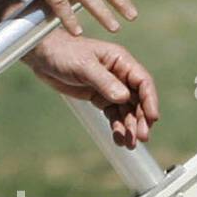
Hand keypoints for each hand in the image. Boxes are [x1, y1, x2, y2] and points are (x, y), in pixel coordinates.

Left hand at [24, 33, 158, 148]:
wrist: (43, 55)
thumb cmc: (64, 52)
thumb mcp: (84, 65)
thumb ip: (104, 81)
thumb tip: (124, 97)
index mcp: (120, 61)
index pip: (143, 82)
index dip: (150, 100)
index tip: (152, 118)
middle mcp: (119, 74)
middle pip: (137, 100)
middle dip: (140, 119)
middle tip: (141, 137)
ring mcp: (110, 87)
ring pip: (126, 110)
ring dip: (129, 127)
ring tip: (129, 144)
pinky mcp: (99, 97)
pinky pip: (112, 114)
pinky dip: (116, 126)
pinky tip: (118, 139)